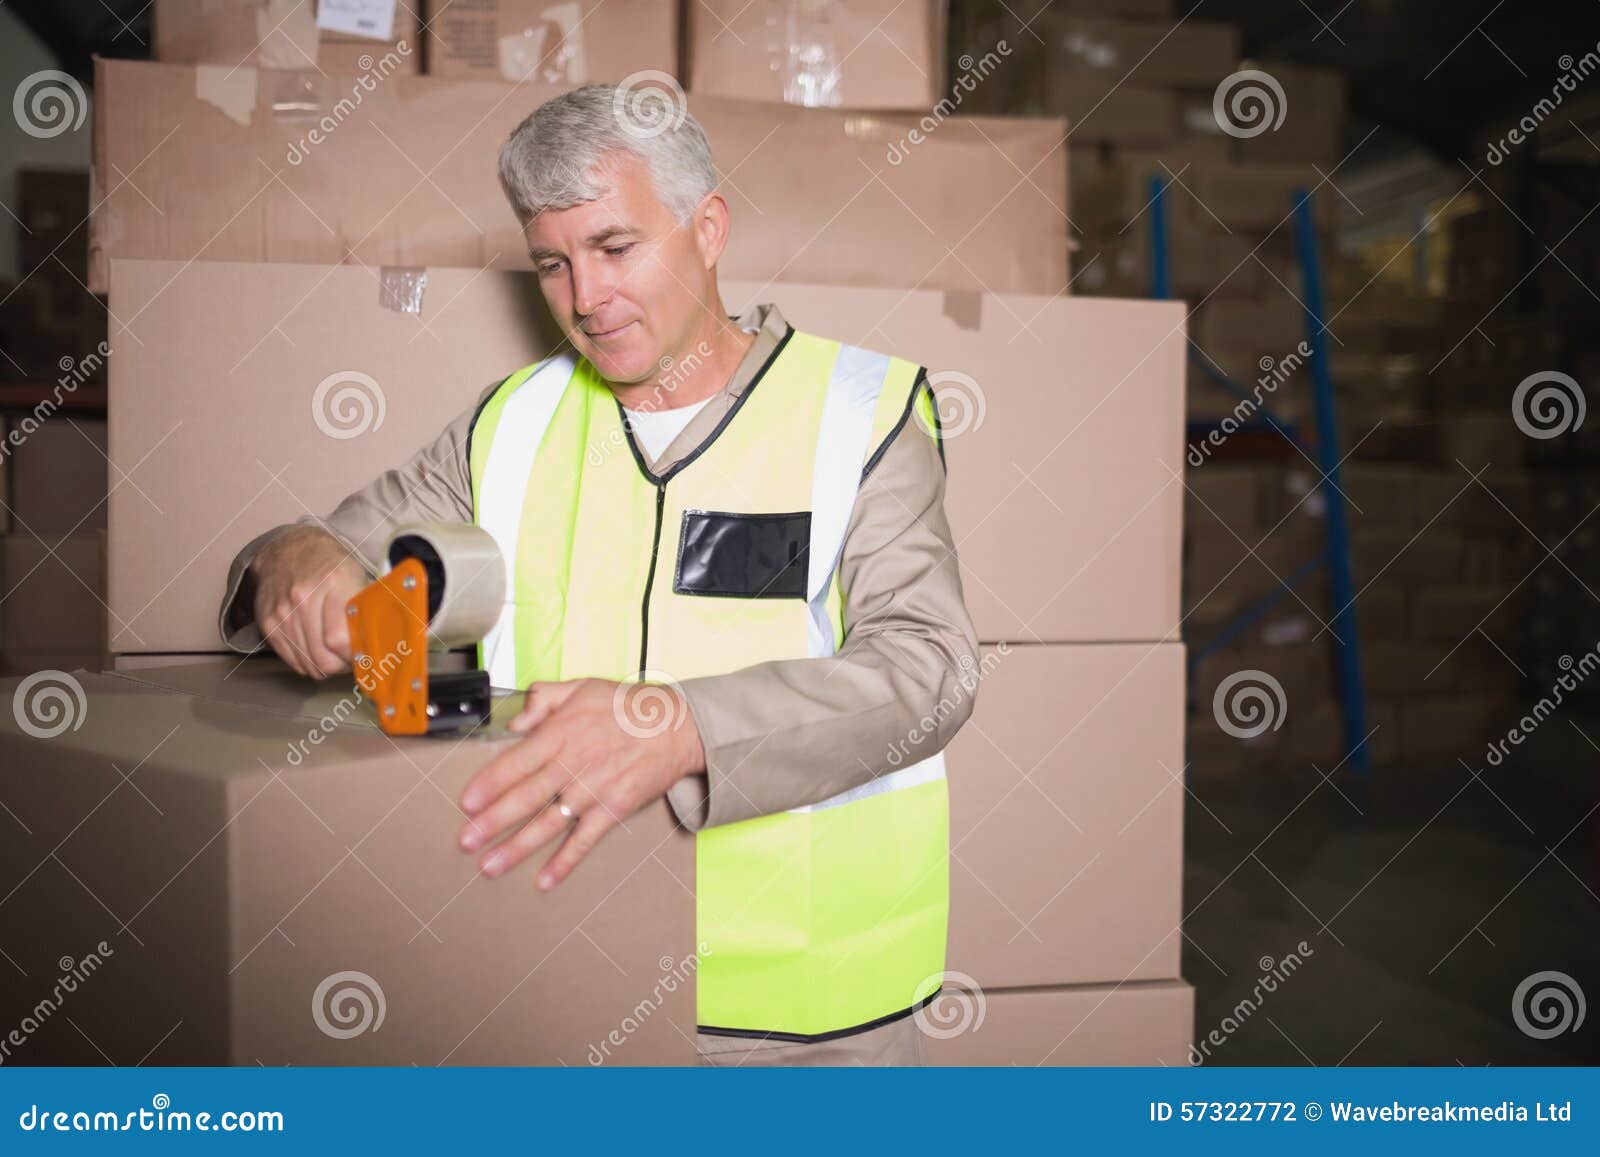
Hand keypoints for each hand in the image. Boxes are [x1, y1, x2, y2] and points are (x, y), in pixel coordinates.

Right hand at [251, 526, 368, 678]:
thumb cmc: (330, 565)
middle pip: (322, 657)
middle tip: (350, 660)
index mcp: (333, 583)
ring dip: (324, 666)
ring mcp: (283, 611)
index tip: (364, 657)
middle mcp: (304, 597)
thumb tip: (381, 642)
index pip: (339, 640)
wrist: (288, 549)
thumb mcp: (356, 576)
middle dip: (341, 666)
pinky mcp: (268, 622)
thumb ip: (365, 608)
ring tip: (335, 654)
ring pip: (307, 662)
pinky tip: (316, 652)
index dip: (353, 657)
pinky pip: (290, 659)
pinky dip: (306, 663)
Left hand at [457, 678, 705, 889]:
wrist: (677, 727)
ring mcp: (593, 791)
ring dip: (516, 848)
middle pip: (525, 798)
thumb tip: (516, 722)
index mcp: (561, 733)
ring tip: (490, 866)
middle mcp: (573, 765)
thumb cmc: (628, 707)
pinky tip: (544, 880)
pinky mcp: (613, 809)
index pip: (516, 763)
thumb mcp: (581, 687)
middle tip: (466, 841)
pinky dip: (564, 862)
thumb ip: (543, 699)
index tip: (466, 802)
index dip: (488, 784)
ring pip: (547, 824)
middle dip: (491, 822)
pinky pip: (584, 840)